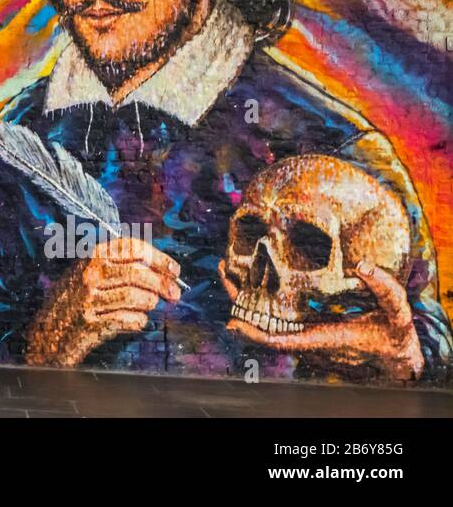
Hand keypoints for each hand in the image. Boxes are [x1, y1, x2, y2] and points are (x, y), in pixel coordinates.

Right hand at [26, 236, 181, 365]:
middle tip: (175, 294)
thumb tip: (159, 269)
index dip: (159, 258)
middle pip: (139, 274)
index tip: (175, 271)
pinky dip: (139, 321)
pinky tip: (135, 321)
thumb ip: (118, 264)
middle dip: (163, 284)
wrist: (47, 332)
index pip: (133, 248)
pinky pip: (130, 320)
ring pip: (137, 298)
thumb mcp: (89, 271)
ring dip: (150, 304)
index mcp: (92, 256)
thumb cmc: (74, 299)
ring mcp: (90, 300)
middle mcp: (90, 275)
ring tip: (147, 306)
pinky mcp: (93, 324)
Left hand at [220, 259, 422, 380]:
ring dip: (246, 297)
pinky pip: (275, 317)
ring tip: (230, 267)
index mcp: (323, 338)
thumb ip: (385, 288)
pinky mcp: (306, 329)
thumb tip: (363, 265)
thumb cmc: (395, 335)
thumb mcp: (397, 311)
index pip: (280, 341)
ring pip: (266, 320)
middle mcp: (307, 340)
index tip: (232, 322)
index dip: (254, 334)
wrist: (396, 356)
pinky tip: (251, 278)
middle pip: (263, 327)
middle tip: (223, 273)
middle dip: (240, 304)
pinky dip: (260, 299)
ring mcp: (304, 334)